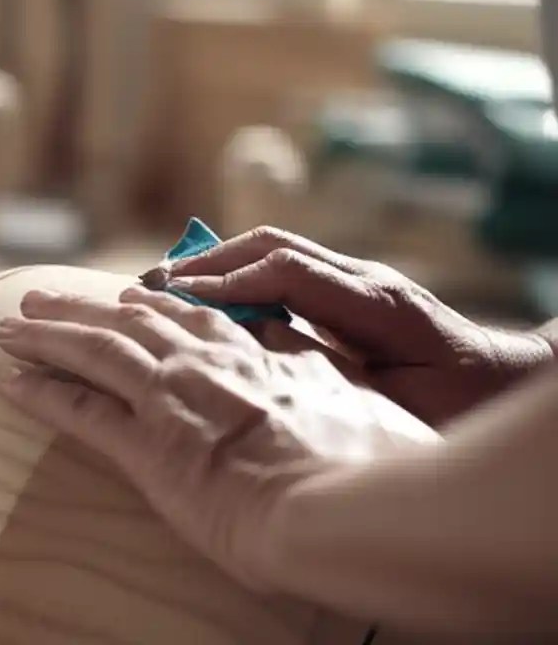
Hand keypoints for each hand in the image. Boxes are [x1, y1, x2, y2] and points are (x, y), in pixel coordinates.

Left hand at [0, 288, 437, 590]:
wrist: (348, 508)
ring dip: (47, 336)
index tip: (128, 296)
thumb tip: (337, 379)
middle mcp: (211, 365)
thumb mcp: (366, 407)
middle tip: (42, 296)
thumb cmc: (375, 471)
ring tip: (8, 327)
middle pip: (131, 320)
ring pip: (95, 350)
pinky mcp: (148, 446)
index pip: (195, 316)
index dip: (154, 305)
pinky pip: (79, 410)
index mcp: (262, 356)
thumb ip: (334, 384)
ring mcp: (176, 399)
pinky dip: (40, 392)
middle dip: (83, 306)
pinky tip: (8, 382)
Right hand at [155, 227, 552, 424]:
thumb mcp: (401, 402)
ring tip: (164, 284)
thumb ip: (338, 372)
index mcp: (377, 304)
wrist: (502, 382)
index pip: (288, 273)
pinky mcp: (346, 287)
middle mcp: (363, 278)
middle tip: (152, 285)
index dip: (230, 283)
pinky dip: (236, 273)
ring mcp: (355, 277)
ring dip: (216, 261)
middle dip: (208, 261)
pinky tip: (202, 295)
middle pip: (273, 245)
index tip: (179, 301)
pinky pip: (282, 266)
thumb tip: (268, 352)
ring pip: (274, 248)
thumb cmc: (456, 407)